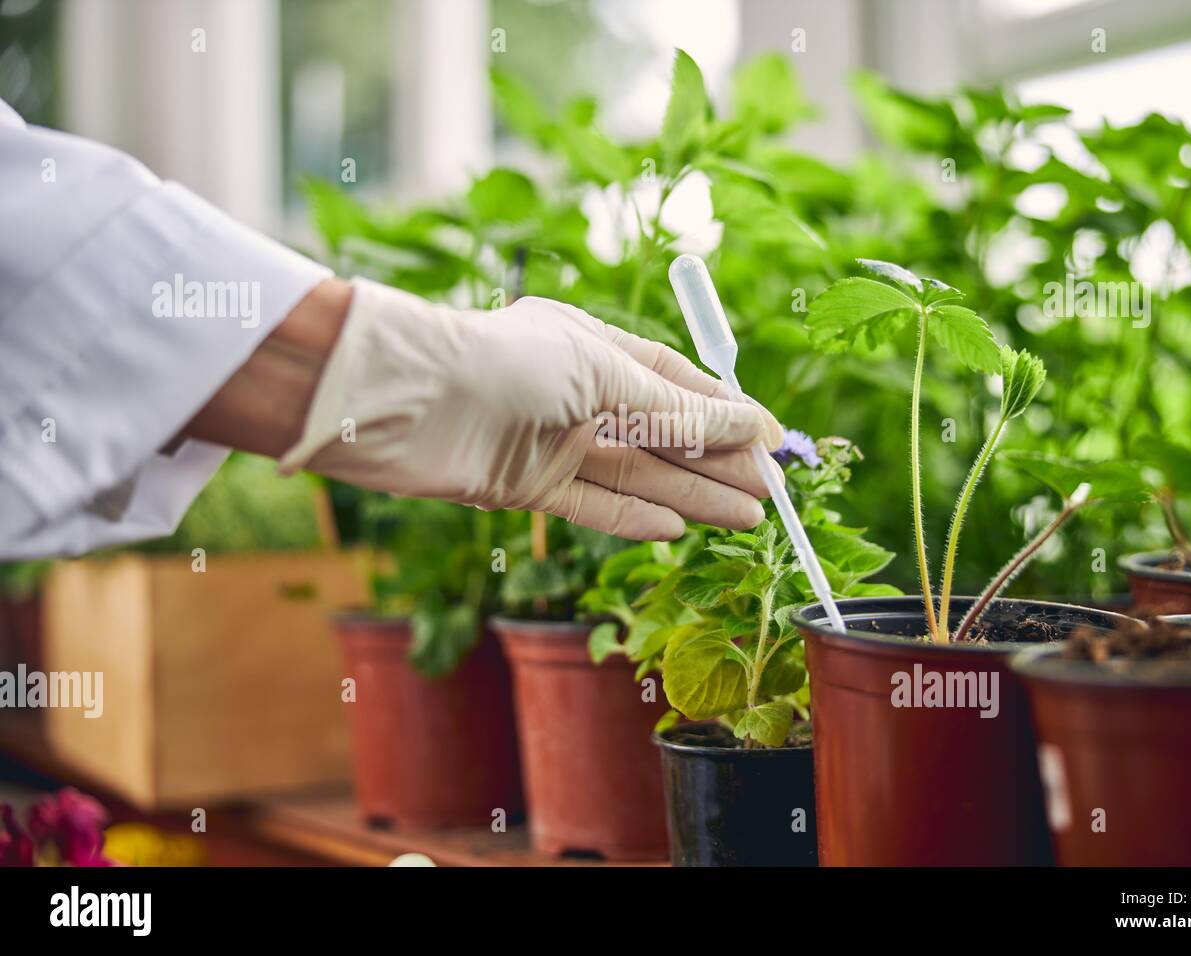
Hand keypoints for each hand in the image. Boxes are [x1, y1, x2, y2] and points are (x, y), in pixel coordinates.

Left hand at [277, 279, 782, 539]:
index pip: (678, 383)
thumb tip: (748, 426)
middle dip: (718, 463)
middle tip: (773, 495)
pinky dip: (633, 520)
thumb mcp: (604, 376)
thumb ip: (674, 409)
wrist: (405, 401)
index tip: (774, 442)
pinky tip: (676, 530)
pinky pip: (592, 505)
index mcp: (596, 347)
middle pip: (663, 434)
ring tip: (746, 518)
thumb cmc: (505, 363)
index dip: (728, 413)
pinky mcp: (524, 485)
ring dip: (691, 495)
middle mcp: (576, 394)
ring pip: (636, 474)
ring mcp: (551, 441)